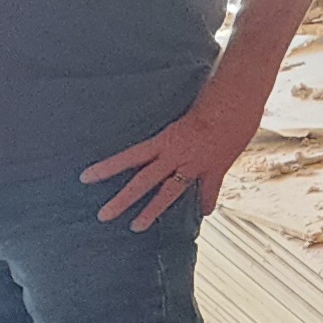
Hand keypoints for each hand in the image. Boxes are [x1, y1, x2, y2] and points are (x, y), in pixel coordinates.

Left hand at [81, 85, 265, 230]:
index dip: (107, 168)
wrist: (237, 100)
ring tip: (136, 226)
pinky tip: (205, 212)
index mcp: (166, 139)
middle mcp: (176, 155)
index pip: (129, 157)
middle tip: (103, 216)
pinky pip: (209, 189)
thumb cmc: (211, 95)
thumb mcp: (186, 111)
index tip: (85, 178)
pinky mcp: (217, 167)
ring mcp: (197, 164)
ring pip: (170, 193)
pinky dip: (207, 200)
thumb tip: (172, 132)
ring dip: (153, 211)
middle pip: (144, 182)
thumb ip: (176, 128)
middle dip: (122, 200)